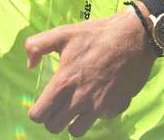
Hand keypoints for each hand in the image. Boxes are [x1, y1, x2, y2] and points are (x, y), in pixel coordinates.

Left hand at [25, 11, 155, 136]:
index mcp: (64, 81)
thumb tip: (29, 65)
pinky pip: (99, 120)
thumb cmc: (97, 34)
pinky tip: (98, 96)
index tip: (41, 104)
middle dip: (52, 118)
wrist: (134, 38)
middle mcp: (80, 99)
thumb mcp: (62, 33)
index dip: (36, 111)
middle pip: (54, 127)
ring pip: (76, 131)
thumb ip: (37, 46)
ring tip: (74, 107)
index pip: (39, 114)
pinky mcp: (115, 108)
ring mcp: (99, 106)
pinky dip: (96, 113)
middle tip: (57, 105)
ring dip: (72, 121)